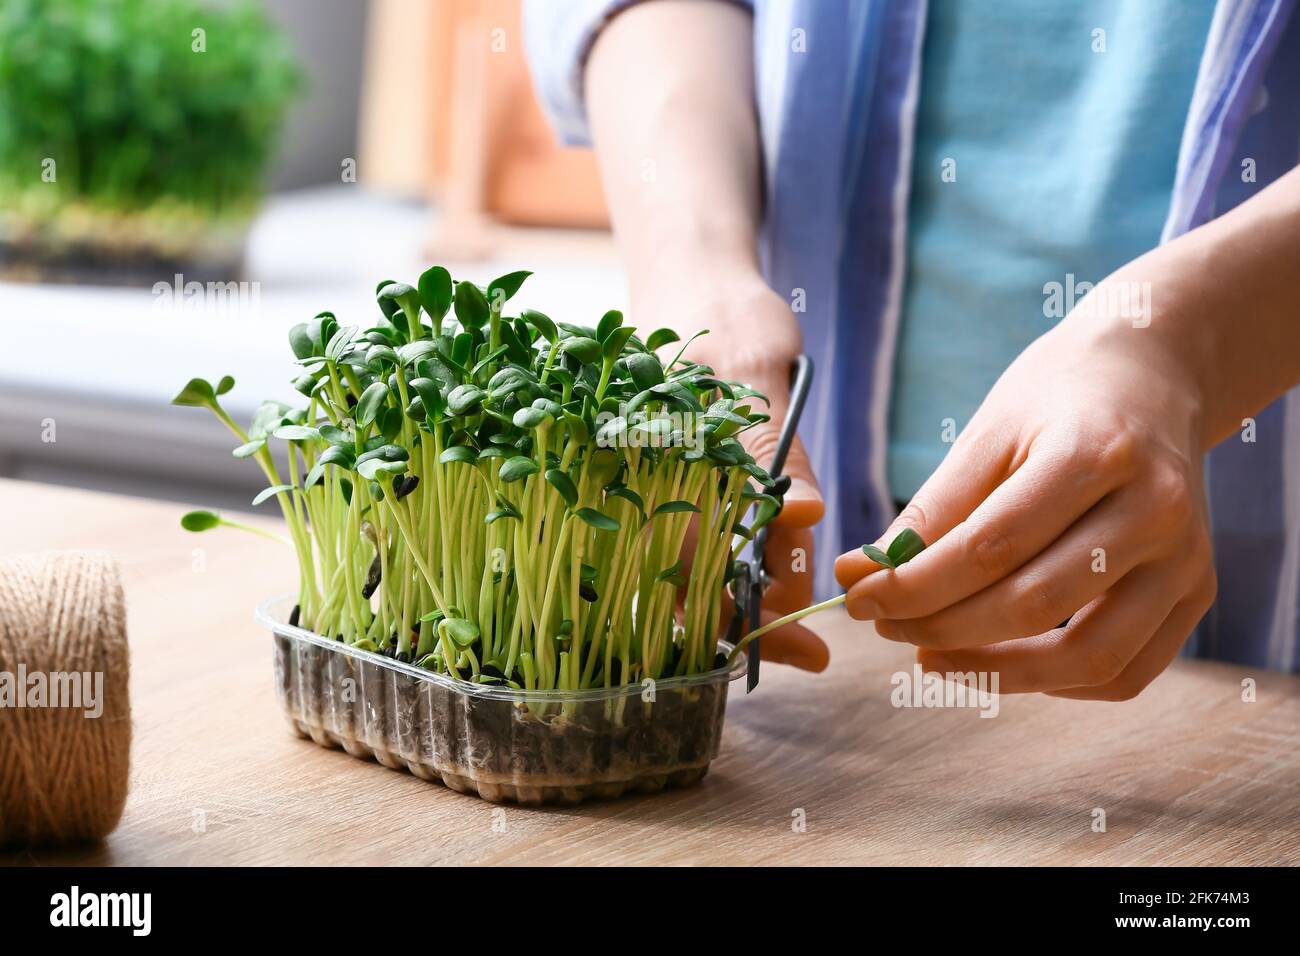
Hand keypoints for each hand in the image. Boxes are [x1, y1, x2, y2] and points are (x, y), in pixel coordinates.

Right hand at [636, 271, 828, 670]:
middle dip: (753, 616)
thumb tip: (804, 516)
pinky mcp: (675, 479)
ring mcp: (655, 483)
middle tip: (812, 639)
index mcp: (655, 464)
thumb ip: (776, 443)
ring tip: (798, 595)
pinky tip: (771, 562)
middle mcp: (641, 483)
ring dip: (748, 591)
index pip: (692, 571)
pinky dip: (738, 562)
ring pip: (694, 568)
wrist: (688, 270)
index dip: (747, 622)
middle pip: (689, 584)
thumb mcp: (758, 366)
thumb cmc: (723, 310)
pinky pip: (699, 538)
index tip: (806, 651)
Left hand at [833, 282, 1216, 698]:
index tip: (859, 599)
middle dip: (941, 627)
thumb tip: (858, 576)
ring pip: (1089, 658)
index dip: (914, 586)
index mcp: (1096, 454)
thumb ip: (929, 511)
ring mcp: (1186, 559)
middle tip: (885, 626)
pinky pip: (1124, 672)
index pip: (989, 548)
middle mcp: (1156, 511)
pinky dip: (1054, 682)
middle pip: (1034, 604)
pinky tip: (998, 660)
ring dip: (996, 672)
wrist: (1151, 376)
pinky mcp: (1196, 594)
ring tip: (930, 653)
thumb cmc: (1056, 401)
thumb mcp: (987, 434)